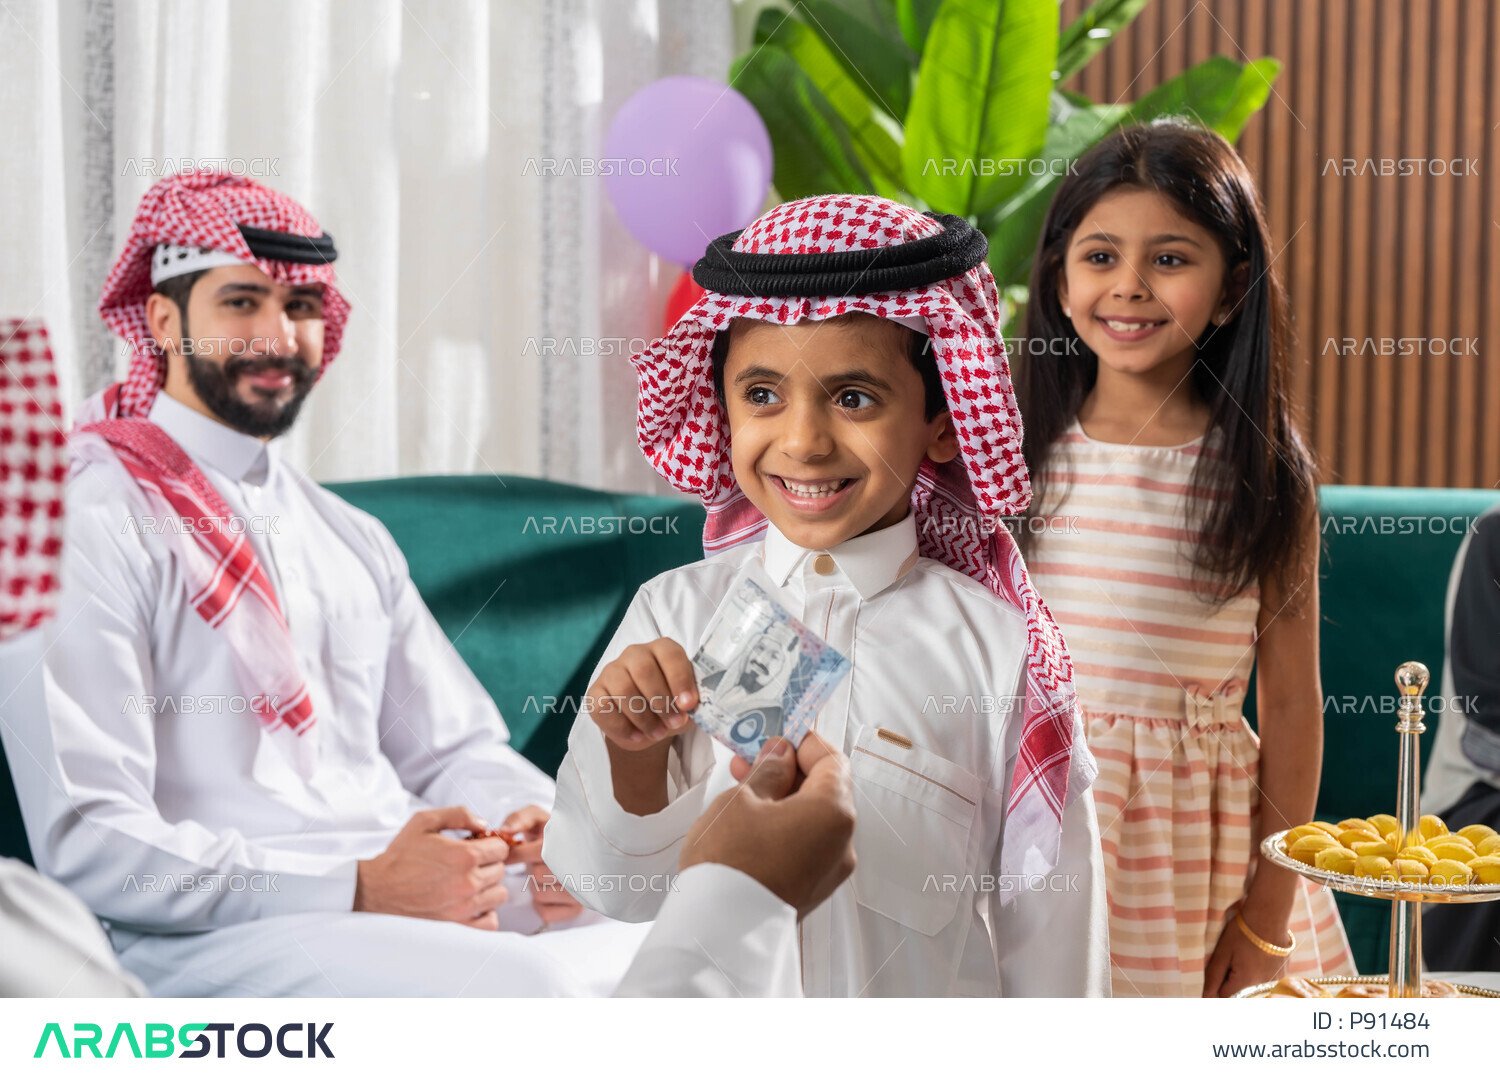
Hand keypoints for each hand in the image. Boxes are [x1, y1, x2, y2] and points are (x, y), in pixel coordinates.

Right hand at [354, 806, 509, 929]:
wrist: (377, 889)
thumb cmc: (400, 855)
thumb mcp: (425, 821)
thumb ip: (459, 815)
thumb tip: (483, 823)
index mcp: (464, 856)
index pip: (501, 849)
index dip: (490, 844)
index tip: (476, 846)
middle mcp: (468, 882)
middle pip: (501, 870)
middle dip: (488, 863)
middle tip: (468, 863)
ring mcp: (464, 907)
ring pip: (499, 895)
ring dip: (489, 887)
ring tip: (470, 882)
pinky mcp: (457, 925)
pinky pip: (490, 922)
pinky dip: (485, 912)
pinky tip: (471, 903)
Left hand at [501, 804, 584, 924]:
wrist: (570, 850)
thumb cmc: (548, 834)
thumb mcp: (536, 818)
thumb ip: (518, 819)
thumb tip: (504, 832)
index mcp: (574, 842)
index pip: (540, 852)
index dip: (518, 854)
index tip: (507, 854)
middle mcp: (583, 867)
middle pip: (538, 875)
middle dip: (530, 868)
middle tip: (537, 861)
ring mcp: (581, 891)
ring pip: (540, 894)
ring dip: (535, 886)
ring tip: (545, 875)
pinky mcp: (576, 909)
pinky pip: (545, 912)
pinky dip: (540, 903)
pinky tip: (549, 891)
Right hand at [587, 638, 697, 748]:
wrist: (649, 728)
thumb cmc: (672, 707)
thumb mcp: (688, 704)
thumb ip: (693, 701)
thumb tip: (692, 706)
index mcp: (661, 649)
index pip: (669, 654)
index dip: (680, 679)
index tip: (688, 705)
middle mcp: (634, 654)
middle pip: (644, 670)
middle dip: (661, 701)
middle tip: (674, 723)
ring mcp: (612, 671)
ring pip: (623, 689)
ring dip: (644, 717)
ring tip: (658, 733)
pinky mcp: (595, 692)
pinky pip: (603, 707)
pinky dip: (622, 726)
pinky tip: (637, 736)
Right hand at [680, 734, 855, 918]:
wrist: (718, 932)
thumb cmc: (729, 861)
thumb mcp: (742, 799)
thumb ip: (768, 770)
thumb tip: (781, 754)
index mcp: (834, 812)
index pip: (831, 760)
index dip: (803, 742)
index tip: (776, 735)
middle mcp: (843, 843)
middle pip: (825, 790)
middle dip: (788, 771)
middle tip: (749, 761)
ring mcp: (830, 872)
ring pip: (813, 820)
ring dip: (784, 800)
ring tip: (742, 792)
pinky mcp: (812, 891)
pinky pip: (806, 847)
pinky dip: (785, 828)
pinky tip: (751, 825)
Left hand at [1202, 910, 1290, 996]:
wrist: (1269, 916)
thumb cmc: (1242, 932)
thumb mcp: (1222, 952)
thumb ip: (1213, 977)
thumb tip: (1206, 997)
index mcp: (1246, 982)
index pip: (1224, 995)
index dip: (1218, 983)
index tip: (1220, 967)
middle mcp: (1263, 986)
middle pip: (1240, 995)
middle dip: (1232, 983)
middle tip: (1233, 960)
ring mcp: (1275, 981)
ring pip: (1254, 990)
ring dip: (1246, 980)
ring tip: (1245, 958)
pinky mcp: (1283, 974)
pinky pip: (1266, 983)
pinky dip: (1259, 975)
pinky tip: (1257, 958)